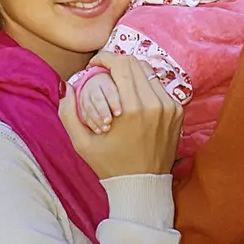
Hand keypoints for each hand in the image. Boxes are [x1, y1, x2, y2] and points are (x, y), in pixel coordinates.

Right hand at [60, 53, 182, 179]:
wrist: (143, 186)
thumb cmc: (110, 166)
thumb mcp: (82, 143)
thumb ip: (68, 113)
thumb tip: (65, 85)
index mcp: (131, 109)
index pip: (121, 64)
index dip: (104, 57)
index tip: (94, 64)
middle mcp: (154, 104)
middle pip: (136, 63)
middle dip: (117, 62)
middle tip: (104, 71)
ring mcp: (170, 107)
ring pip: (149, 72)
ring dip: (131, 72)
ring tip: (117, 83)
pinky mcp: (178, 112)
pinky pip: (159, 87)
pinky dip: (145, 85)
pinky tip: (133, 96)